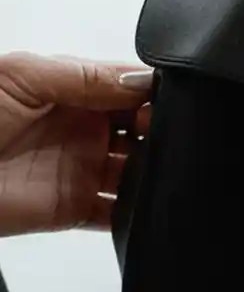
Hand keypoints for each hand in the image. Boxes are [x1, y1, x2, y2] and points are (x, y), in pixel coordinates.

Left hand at [0, 52, 151, 235]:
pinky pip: (120, 215)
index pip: (129, 87)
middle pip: (143, 130)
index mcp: (70, 90)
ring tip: (167, 168)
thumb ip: (83, 76)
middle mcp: (81, 129)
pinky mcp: (75, 209)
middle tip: (169, 135)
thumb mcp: (21, 76)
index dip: (155, 93)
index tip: (174, 101)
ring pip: (140, 172)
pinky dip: (140, 213)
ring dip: (159, 170)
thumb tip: (142, 79)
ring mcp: (81, 169)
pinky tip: (151, 203)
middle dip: (165, 131)